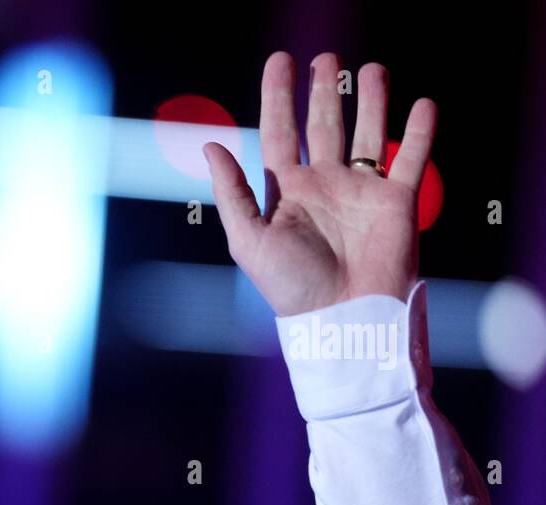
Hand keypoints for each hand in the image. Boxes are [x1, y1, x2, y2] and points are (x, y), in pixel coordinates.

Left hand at [202, 51, 433, 316]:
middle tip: (326, 57)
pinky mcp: (397, 202)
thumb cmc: (290, 286)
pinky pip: (411, 159)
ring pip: (367, 133)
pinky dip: (419, 132)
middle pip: (324, 126)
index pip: (279, 132)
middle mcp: (324, 186)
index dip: (278, 97)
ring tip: (372, 68)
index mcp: (286, 192)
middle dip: (324, 92)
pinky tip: (422, 104)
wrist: (342, 317)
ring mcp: (361, 191)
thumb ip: (232, 190)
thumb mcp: (248, 238)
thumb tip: (210, 144)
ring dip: (371, 101)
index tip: (280, 61)